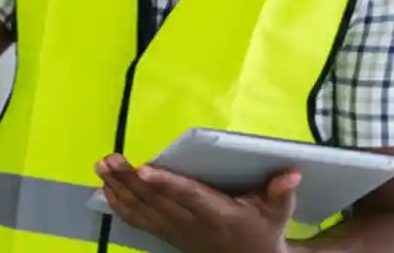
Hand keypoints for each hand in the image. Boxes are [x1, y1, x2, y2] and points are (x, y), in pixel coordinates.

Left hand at [96, 154, 299, 252]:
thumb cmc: (263, 230)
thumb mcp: (277, 213)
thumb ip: (280, 192)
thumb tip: (291, 172)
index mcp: (217, 214)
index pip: (187, 196)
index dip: (166, 183)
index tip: (145, 168)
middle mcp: (191, 224)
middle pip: (156, 200)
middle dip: (130, 180)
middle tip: (110, 158)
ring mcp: (176, 231)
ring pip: (143, 210)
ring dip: (119, 188)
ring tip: (102, 166)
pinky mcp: (167, 234)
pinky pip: (139, 221)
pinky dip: (120, 205)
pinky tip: (105, 188)